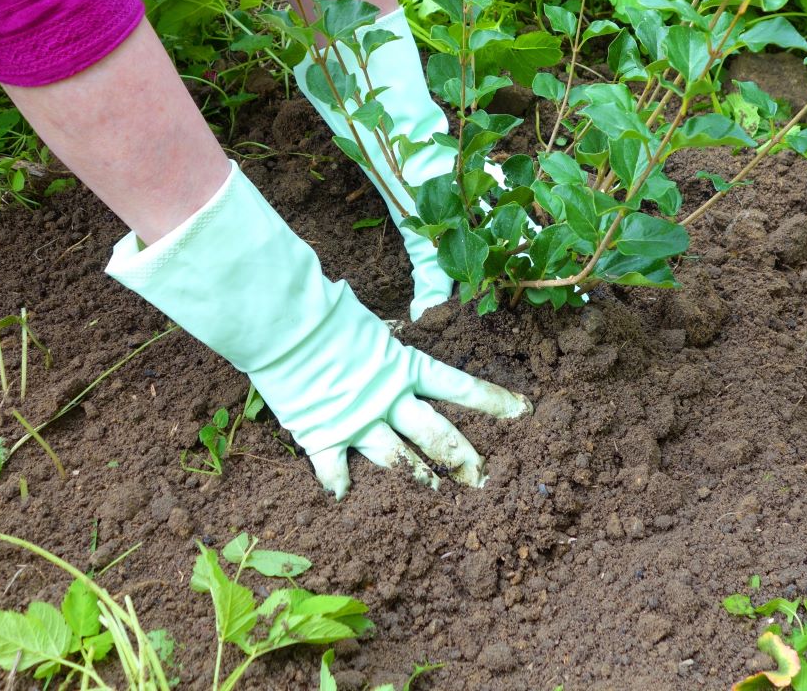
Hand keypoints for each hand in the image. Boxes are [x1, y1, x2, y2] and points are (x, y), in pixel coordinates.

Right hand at [106, 162, 530, 498]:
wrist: (285, 323)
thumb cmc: (325, 309)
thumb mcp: (370, 317)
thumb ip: (391, 331)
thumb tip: (414, 314)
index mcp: (405, 366)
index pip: (460, 386)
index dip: (492, 401)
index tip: (522, 413)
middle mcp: (389, 399)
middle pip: (438, 437)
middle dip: (463, 459)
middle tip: (482, 479)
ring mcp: (359, 422)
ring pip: (399, 462)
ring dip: (418, 478)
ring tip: (432, 491)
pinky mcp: (324, 436)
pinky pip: (335, 471)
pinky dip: (338, 484)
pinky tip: (342, 496)